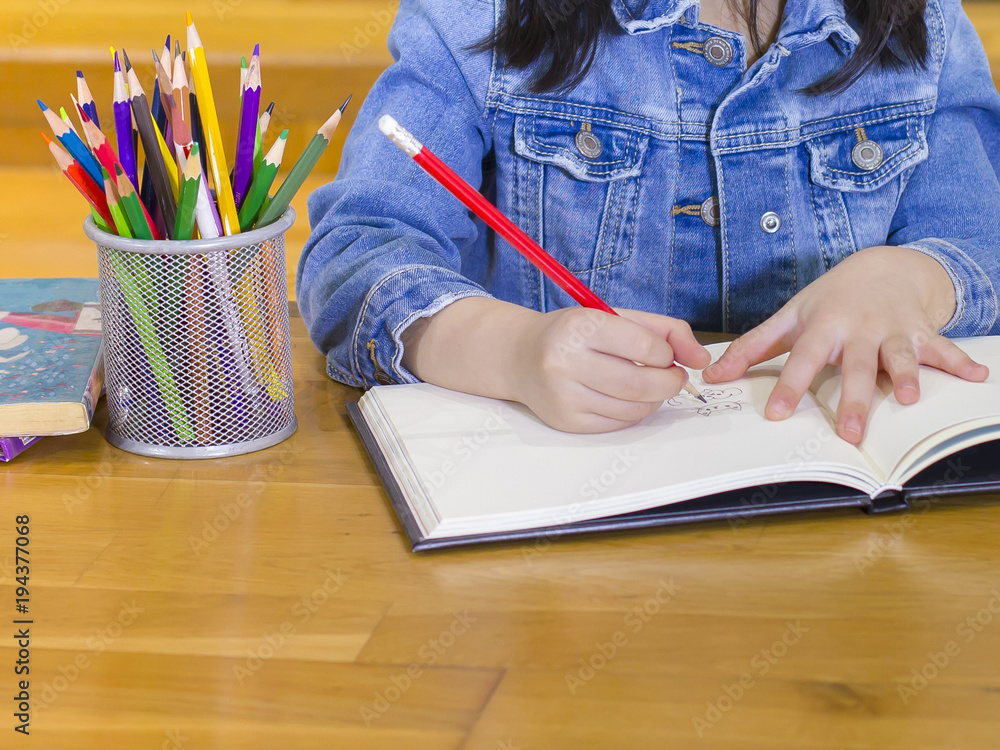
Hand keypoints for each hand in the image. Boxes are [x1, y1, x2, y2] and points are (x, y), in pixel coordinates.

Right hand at [507, 307, 710, 431]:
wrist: (519, 356)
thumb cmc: (573, 333)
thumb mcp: (614, 317)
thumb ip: (664, 330)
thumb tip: (702, 359)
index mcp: (580, 328)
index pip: (644, 347)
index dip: (666, 354)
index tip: (665, 354)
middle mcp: (566, 363)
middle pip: (640, 384)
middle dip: (670, 383)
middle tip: (674, 377)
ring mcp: (565, 396)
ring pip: (633, 409)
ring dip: (653, 399)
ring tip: (648, 385)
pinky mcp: (567, 421)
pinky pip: (617, 424)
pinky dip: (633, 412)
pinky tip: (626, 397)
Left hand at [702, 246, 988, 443]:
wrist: (881, 266)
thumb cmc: (829, 299)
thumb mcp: (789, 318)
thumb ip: (752, 347)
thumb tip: (712, 373)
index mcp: (824, 327)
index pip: (803, 359)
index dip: (790, 385)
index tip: (777, 414)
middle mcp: (860, 329)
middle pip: (856, 367)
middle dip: (854, 399)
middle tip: (850, 432)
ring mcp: (894, 330)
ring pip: (900, 357)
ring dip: (907, 376)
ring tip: (910, 399)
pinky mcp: (921, 332)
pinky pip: (943, 348)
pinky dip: (960, 362)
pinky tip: (977, 377)